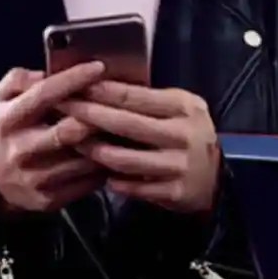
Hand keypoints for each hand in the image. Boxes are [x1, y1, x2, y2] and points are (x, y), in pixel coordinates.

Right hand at [0, 61, 108, 214]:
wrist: (0, 183)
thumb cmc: (13, 129)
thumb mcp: (4, 99)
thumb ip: (19, 79)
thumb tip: (46, 73)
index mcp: (8, 120)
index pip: (44, 95)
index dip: (73, 79)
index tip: (99, 67)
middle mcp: (19, 150)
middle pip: (68, 131)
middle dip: (96, 116)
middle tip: (119, 102)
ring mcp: (35, 178)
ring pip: (84, 158)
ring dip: (107, 142)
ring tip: (123, 126)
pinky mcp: (50, 199)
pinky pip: (88, 181)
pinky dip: (106, 165)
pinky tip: (116, 152)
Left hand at [58, 82, 219, 213]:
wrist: (215, 179)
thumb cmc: (188, 135)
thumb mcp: (179, 109)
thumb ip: (148, 101)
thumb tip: (100, 87)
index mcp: (183, 107)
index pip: (135, 96)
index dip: (101, 91)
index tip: (74, 86)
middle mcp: (183, 134)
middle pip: (126, 124)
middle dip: (89, 115)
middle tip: (62, 108)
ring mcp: (178, 165)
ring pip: (125, 159)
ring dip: (94, 151)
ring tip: (74, 144)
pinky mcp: (173, 192)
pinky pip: (133, 186)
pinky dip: (112, 180)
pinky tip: (99, 174)